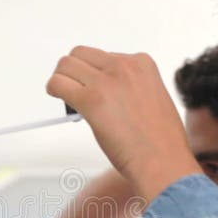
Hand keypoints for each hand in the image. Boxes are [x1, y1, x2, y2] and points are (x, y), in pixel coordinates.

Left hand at [46, 46, 200, 200]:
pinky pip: (58, 84)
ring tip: (66, 96)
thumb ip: (128, 87)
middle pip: (81, 54)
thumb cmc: (160, 142)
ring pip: (66, 65)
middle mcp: (124, 66)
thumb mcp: (151, 99)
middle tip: (73, 90)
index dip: (95, 75)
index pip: (104, 56)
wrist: (163, 163)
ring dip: (62, 80)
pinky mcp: (91, 100)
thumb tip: (102, 91)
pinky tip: (59, 99)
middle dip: (74, 72)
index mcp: (142, 63)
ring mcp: (107, 81)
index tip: (94, 89)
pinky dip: (54, 90)